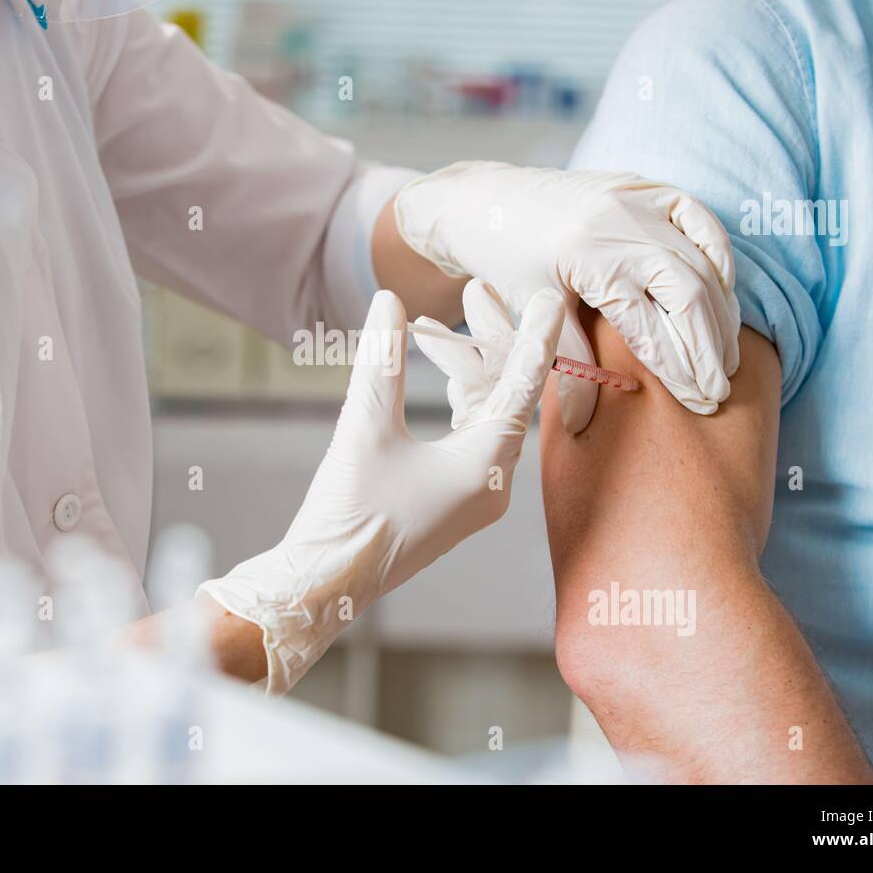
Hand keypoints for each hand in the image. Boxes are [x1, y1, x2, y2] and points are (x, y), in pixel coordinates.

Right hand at [199, 283, 565, 692]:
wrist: (326, 582)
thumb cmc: (349, 513)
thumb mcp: (365, 426)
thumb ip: (382, 359)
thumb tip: (388, 301)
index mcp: (485, 467)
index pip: (522, 387)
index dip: (533, 336)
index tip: (546, 297)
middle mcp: (493, 483)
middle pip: (504, 395)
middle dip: (488, 341)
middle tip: (476, 290)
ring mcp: (475, 494)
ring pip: (484, 413)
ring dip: (463, 368)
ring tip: (431, 325)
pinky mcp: (453, 499)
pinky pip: (469, 436)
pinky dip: (454, 399)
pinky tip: (434, 369)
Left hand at [394, 161, 740, 431]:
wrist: (490, 201)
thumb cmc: (506, 260)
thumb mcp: (532, 312)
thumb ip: (566, 366)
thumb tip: (582, 424)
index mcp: (587, 256)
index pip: (649, 323)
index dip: (679, 368)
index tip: (699, 401)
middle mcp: (619, 221)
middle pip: (687, 293)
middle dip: (708, 347)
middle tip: (718, 388)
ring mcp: (637, 198)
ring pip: (700, 260)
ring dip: (719, 312)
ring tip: (724, 358)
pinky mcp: (646, 185)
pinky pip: (699, 218)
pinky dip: (719, 256)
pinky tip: (724, 295)